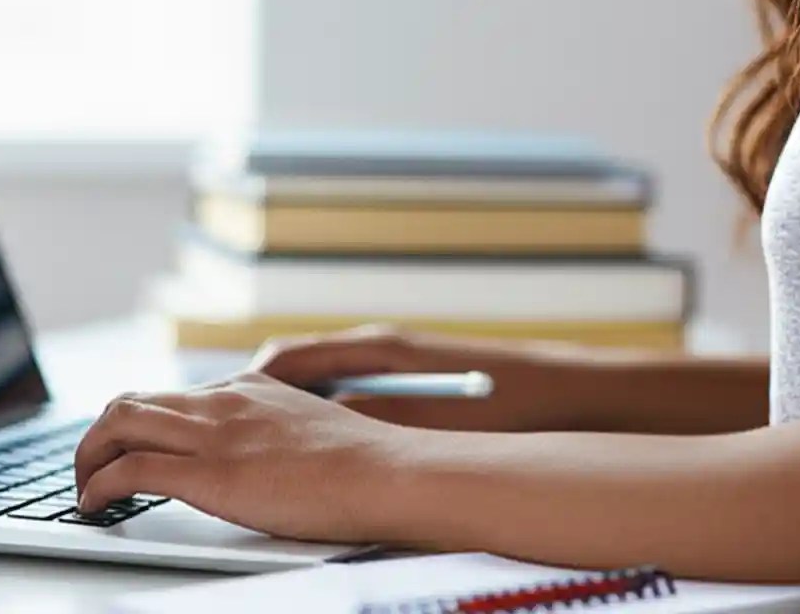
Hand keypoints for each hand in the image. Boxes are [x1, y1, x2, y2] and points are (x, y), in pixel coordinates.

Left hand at [74, 372, 411, 542]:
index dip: (136, 424)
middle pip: (131, 402)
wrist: (386, 473)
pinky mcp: (210, 473)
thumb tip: (261, 455)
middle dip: (98, 436)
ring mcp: (213, 434)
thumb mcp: (309, 427)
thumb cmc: (362, 463)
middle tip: (92, 468)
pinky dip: (99, 486)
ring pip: (118, 423)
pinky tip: (94, 505)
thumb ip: (273, 430)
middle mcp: (221, 401)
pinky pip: (131, 470)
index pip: (169, 395)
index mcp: (246, 388)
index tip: (126, 449)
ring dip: (88, 456)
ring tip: (84, 488)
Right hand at [250, 325, 570, 431]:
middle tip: (237, 433)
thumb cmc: (505, 402)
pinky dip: (333, 420)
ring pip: (326, 385)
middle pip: (300, 369)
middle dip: (265, 400)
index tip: (224, 411)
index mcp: (376, 347)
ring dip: (296, 412)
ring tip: (273, 448)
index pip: (289, 357)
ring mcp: (398, 364)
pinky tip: (336, 452)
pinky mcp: (418, 382)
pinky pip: (354, 398)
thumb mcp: (426, 419)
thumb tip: (306, 423)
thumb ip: (363, 419)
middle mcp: (380, 347)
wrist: (575, 394)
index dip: (251, 385)